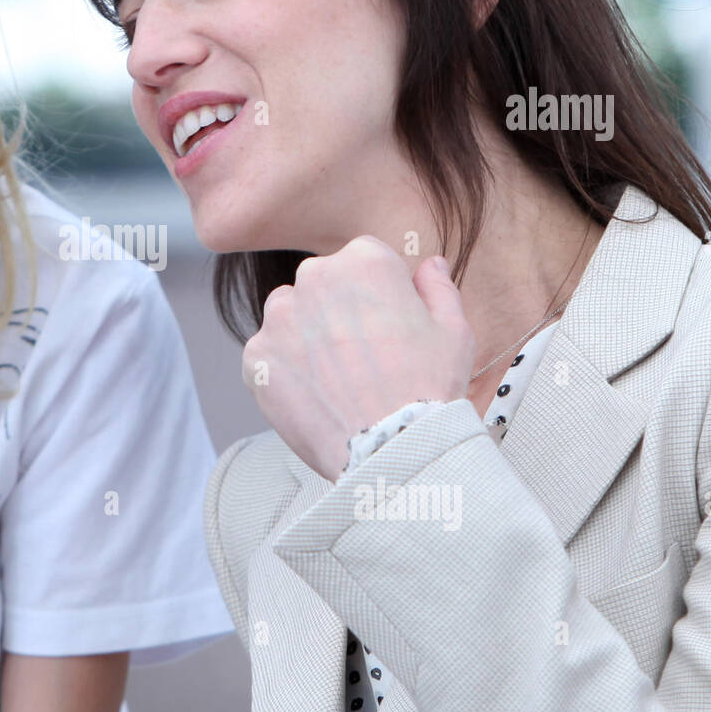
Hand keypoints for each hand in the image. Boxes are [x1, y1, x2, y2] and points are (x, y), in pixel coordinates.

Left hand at [241, 237, 476, 481]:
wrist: (391, 450)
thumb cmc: (428, 389)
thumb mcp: (454, 331)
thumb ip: (437, 288)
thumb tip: (428, 266)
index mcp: (364, 260)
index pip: (363, 261)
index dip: (378, 295)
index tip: (387, 326)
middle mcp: (314, 277)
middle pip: (322, 285)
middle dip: (338, 311)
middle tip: (363, 356)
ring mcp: (278, 318)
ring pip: (290, 316)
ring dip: (307, 336)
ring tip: (338, 378)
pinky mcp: (256, 356)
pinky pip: (269, 355)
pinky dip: (286, 371)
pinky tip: (316, 395)